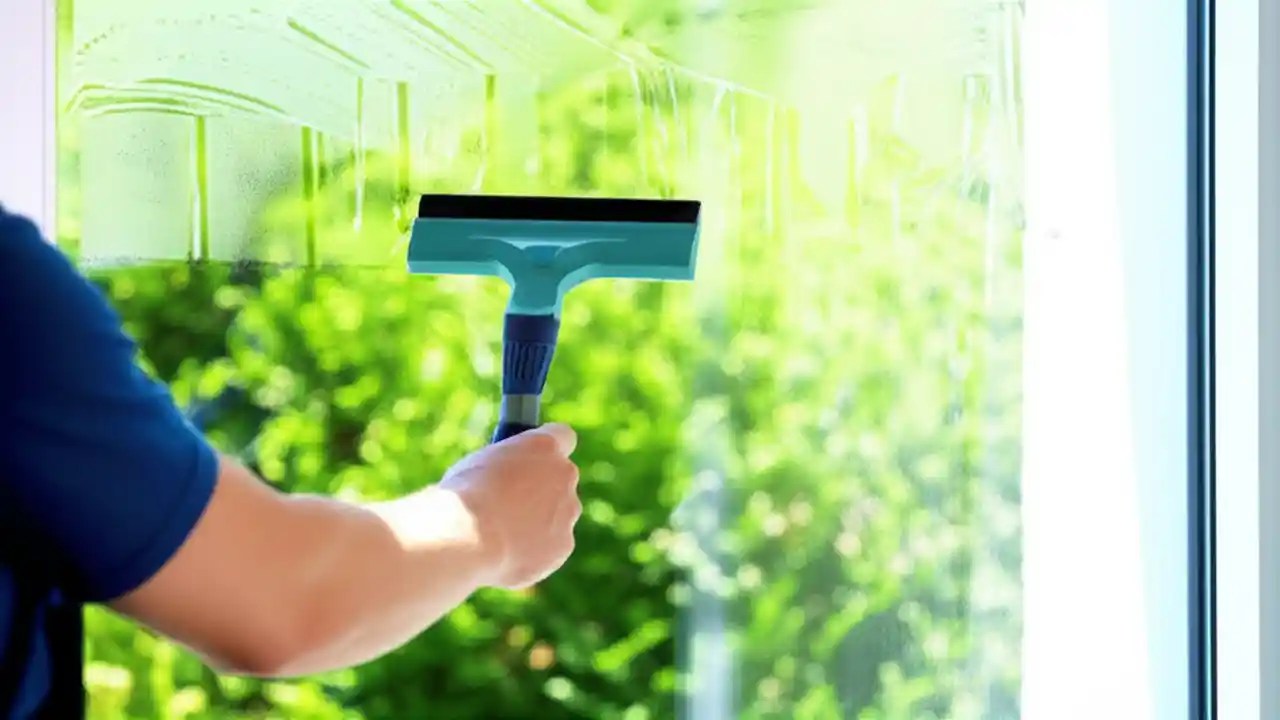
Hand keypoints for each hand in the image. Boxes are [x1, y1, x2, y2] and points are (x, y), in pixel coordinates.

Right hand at [436, 423, 581, 588]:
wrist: (466, 538)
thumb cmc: (462, 497)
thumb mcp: (476, 464)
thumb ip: (504, 465)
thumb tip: (504, 476)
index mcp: (544, 445)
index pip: (562, 436)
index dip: (544, 449)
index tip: (530, 460)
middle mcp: (564, 474)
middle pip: (561, 479)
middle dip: (541, 489)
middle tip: (508, 502)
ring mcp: (568, 512)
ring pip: (558, 515)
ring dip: (538, 522)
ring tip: (499, 534)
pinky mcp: (563, 546)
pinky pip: (552, 546)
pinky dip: (533, 550)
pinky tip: (506, 553)